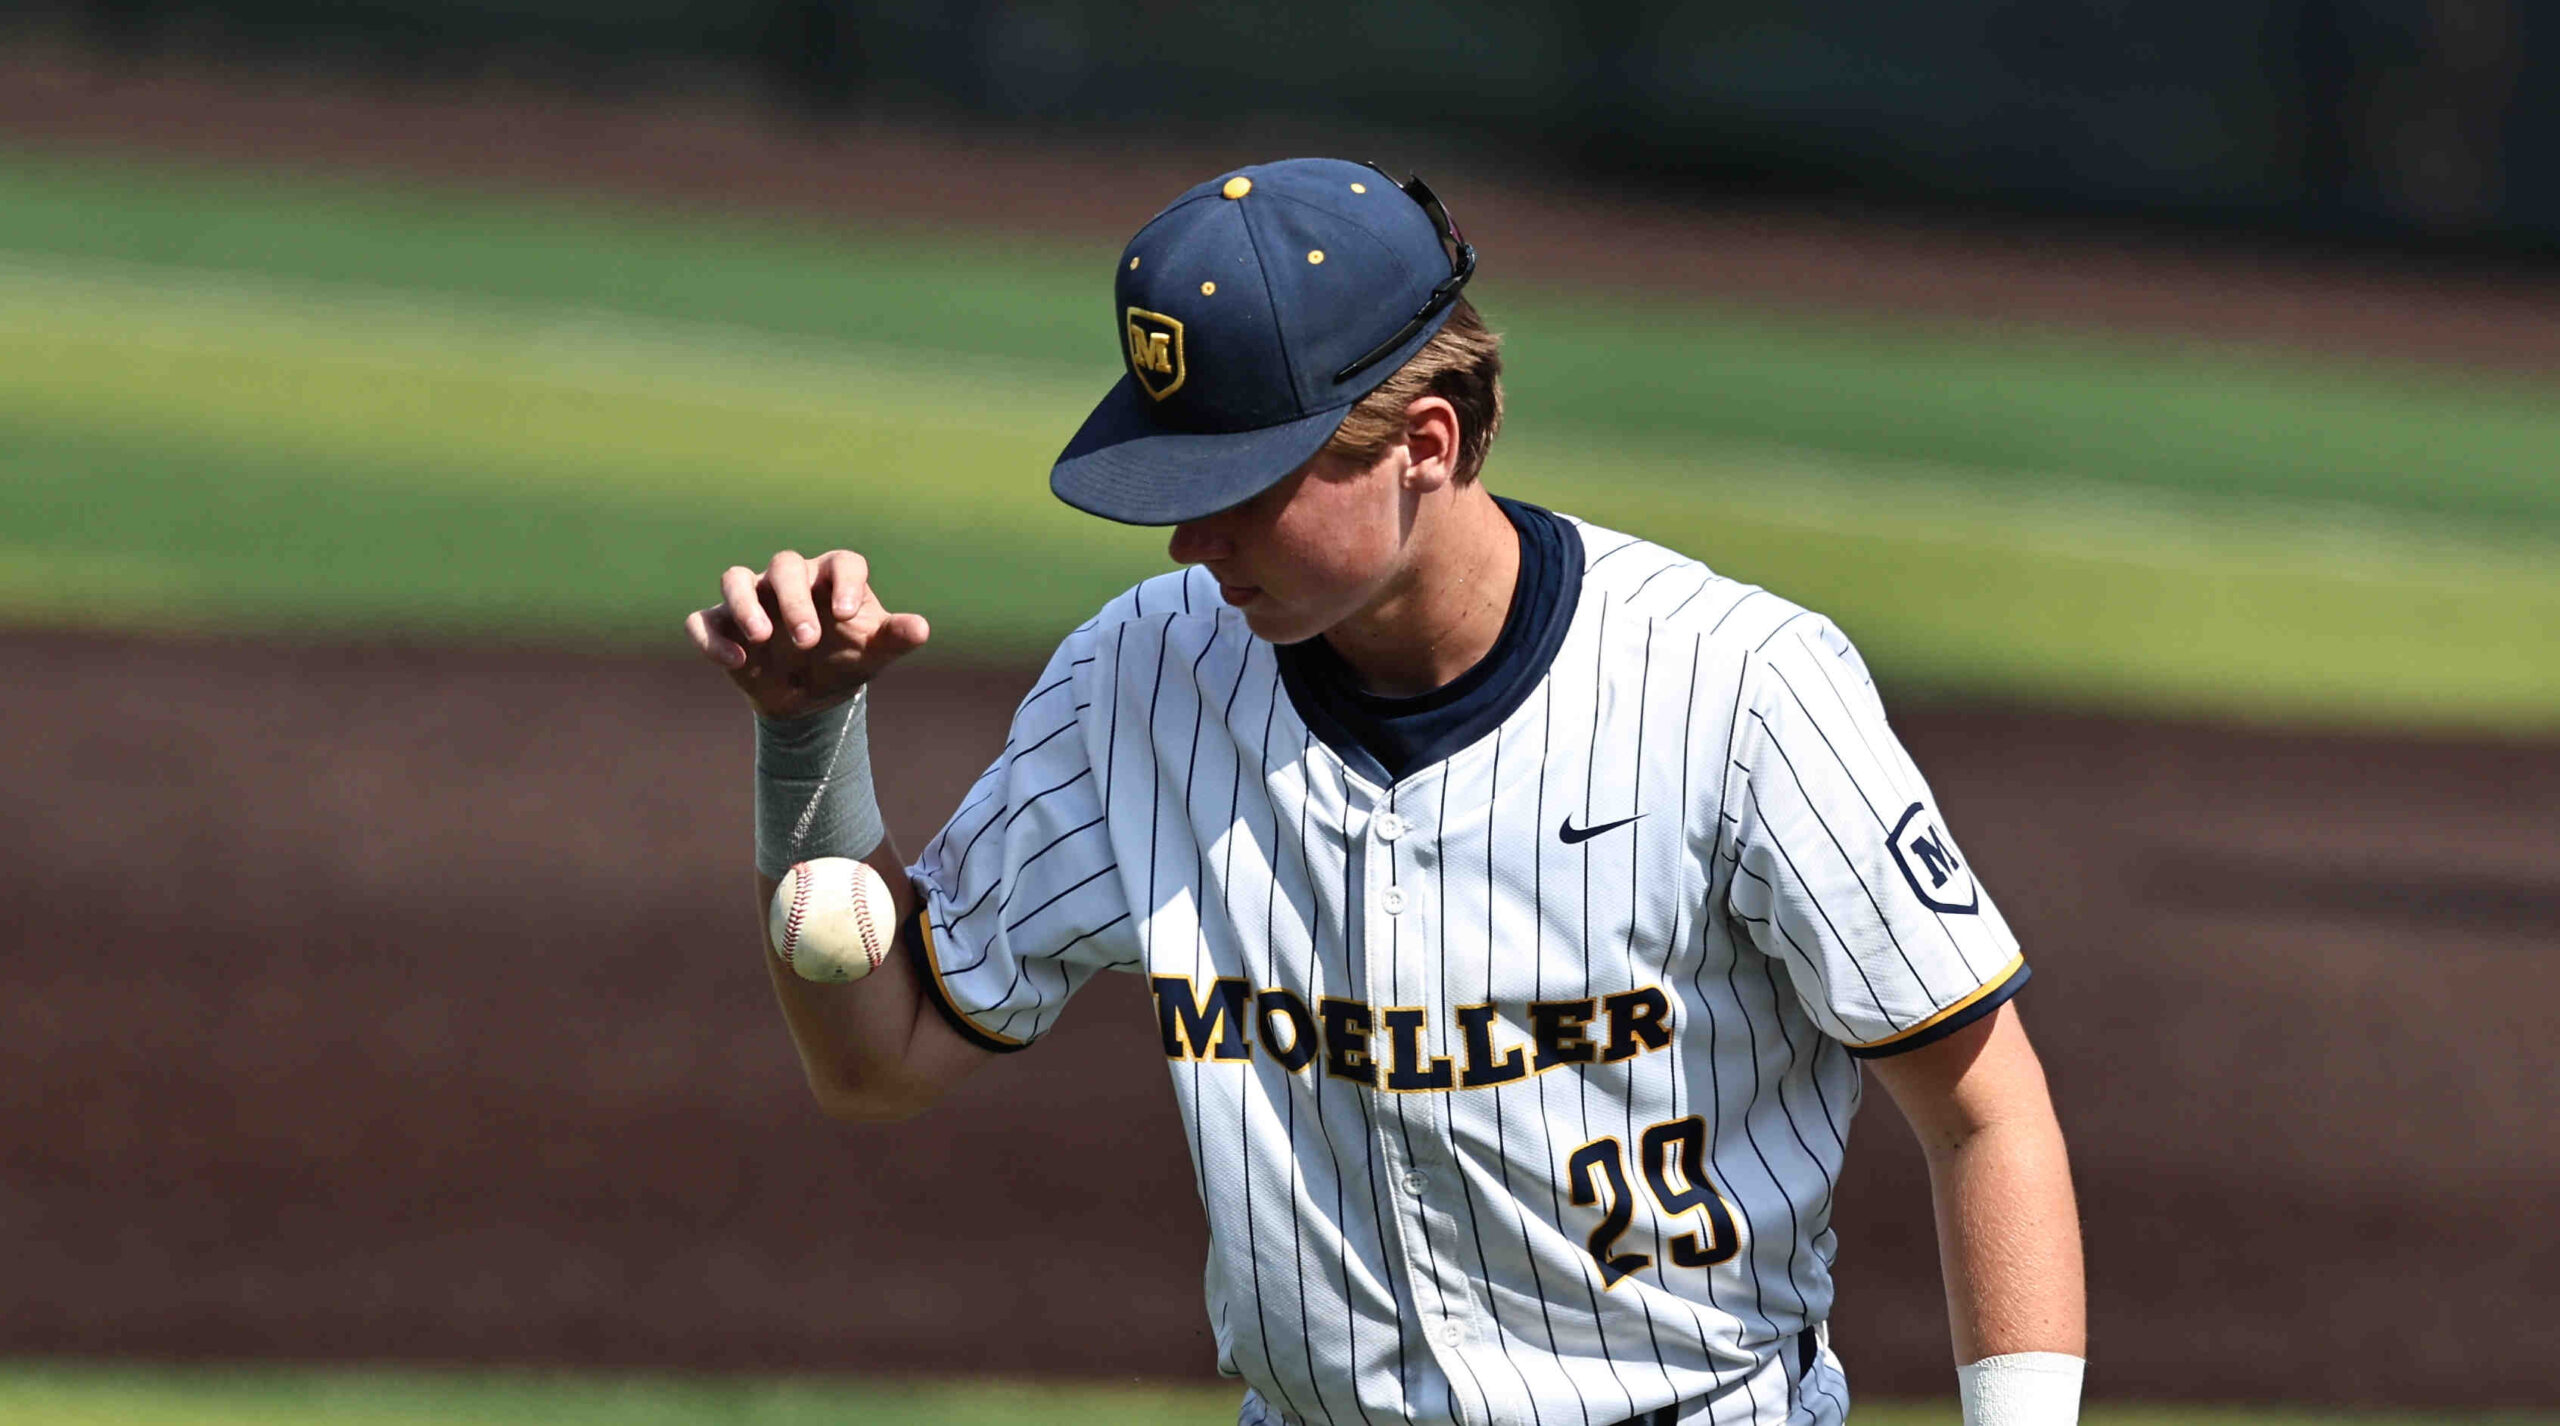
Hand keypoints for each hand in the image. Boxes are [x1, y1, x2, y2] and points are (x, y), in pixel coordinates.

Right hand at [684, 549, 930, 718]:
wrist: (810, 697)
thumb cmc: (846, 659)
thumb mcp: (874, 653)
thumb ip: (895, 638)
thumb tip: (922, 629)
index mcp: (832, 578)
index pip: (841, 563)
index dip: (844, 582)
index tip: (846, 616)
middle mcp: (790, 580)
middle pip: (785, 566)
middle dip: (794, 600)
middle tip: (808, 640)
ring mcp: (753, 599)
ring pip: (736, 579)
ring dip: (745, 604)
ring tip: (762, 638)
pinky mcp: (722, 624)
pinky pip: (704, 620)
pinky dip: (712, 637)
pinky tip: (734, 661)